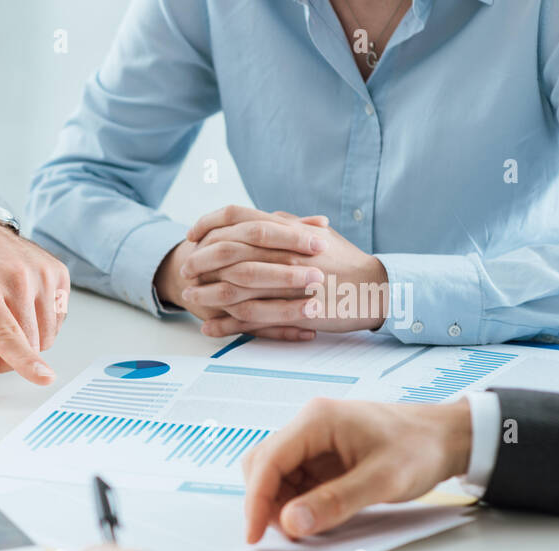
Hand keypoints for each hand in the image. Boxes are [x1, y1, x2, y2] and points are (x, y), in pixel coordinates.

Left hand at [0, 216, 69, 404]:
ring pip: (47, 337)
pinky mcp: (57, 272)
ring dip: (26, 342)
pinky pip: (58, 320)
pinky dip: (40, 324)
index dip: (25, 361)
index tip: (44, 377)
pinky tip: (21, 308)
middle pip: (28, 346)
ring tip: (2, 319)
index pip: (8, 334)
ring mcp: (40, 272)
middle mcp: (16, 277)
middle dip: (6, 356)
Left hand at [183, 207, 388, 337]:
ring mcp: (286, 283)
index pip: (237, 216)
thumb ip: (288, 223)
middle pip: (228, 252)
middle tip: (184, 270)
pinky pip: (250, 318)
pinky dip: (225, 324)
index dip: (209, 223)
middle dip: (200, 261)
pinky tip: (209, 328)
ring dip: (206, 294)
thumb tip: (265, 216)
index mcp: (286, 229)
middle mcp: (283, 252)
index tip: (192, 235)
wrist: (374, 289)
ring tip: (189, 299)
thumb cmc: (345, 261)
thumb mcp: (317, 233)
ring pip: (234, 287)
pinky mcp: (290, 312)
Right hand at [241, 397, 472, 543]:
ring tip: (308, 525)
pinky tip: (317, 515)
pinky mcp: (321, 455)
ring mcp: (313, 440)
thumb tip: (291, 522)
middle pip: (262, 466)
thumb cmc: (421, 448)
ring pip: (275, 475)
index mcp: (316, 420)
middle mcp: (308, 425)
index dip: (256, 500)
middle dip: (267, 502)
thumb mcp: (382, 479)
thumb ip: (334, 502)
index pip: (267, 461)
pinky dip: (297, 502)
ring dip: (282, 503)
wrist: (448, 437)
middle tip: (288, 532)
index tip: (255, 534)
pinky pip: (294, 480)